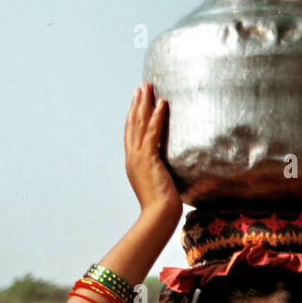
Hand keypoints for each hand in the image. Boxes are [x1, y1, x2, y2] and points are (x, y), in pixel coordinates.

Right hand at [124, 82, 182, 230]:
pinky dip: (156, 117)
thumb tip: (169, 168)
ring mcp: (138, 158)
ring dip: (145, 104)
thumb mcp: (159, 184)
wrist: (159, 215)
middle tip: (141, 87)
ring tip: (148, 87)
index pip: (131, 135)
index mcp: (133, 163)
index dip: (133, 116)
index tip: (137, 101)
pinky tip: (162, 103)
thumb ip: (160, 172)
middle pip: (132, 124)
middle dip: (137, 104)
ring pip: (139, 124)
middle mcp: (133, 158)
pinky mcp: (148, 159)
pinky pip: (152, 133)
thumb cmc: (162, 205)